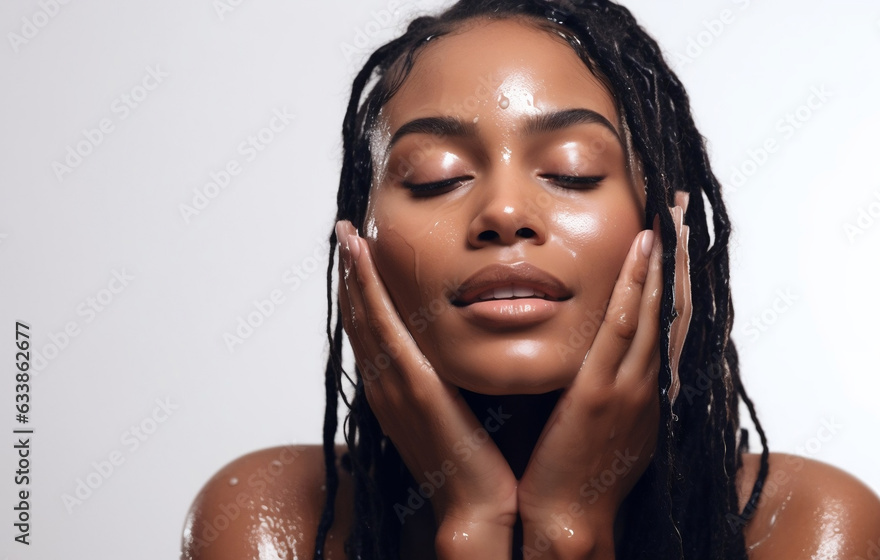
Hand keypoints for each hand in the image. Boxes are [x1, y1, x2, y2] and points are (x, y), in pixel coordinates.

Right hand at [335, 220, 516, 558]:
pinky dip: (368, 289)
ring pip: (364, 315)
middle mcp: (384, 384)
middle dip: (351, 273)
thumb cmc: (476, 465)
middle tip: (344, 230)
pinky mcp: (411, 384)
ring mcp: (392, 384)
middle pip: (359, 318)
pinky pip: (382, 326)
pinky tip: (363, 257)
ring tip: (347, 232)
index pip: (372, 331)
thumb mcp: (459, 411)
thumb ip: (454, 381)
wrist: (477, 507)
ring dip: (354, 271)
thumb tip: (467, 352)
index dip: (362, 292)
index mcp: (395, 391)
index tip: (361, 255)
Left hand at [517, 196, 691, 558]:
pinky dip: (637, 285)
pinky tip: (642, 250)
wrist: (570, 520)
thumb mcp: (610, 426)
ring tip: (671, 214)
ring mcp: (632, 386)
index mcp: (655, 392)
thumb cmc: (581, 475)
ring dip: (667, 258)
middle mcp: (654, 384)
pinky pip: (624, 327)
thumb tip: (611, 360)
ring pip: (657, 309)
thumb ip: (617, 388)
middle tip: (685, 209)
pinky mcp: (603, 390)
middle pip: (676, 307)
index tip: (683, 240)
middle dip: (683, 256)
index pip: (674, 324)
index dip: (683, 279)